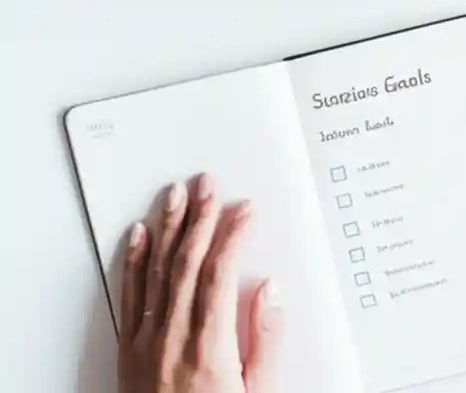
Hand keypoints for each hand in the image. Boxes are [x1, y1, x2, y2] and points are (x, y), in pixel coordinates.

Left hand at [118, 174, 280, 392]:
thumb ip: (264, 342)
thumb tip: (268, 291)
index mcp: (209, 348)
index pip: (220, 274)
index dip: (233, 236)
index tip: (245, 210)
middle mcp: (172, 339)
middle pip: (186, 263)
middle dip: (199, 218)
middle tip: (208, 185)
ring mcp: (145, 343)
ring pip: (156, 271)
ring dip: (167, 228)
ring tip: (176, 195)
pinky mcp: (128, 350)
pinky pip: (130, 295)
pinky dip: (134, 261)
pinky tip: (139, 236)